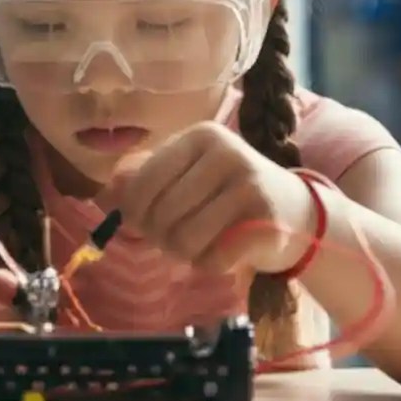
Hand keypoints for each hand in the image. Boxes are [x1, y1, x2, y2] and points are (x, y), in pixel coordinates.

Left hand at [111, 122, 315, 274]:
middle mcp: (227, 153)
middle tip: (175, 239)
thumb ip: (147, 178)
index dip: (133, 212)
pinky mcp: (266, 223)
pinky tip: (225, 253)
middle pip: (162, 215)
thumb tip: (103, 197)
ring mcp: (250, 186)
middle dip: (161, 237)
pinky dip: (211, 265)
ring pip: (185, 240)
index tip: (141, 224)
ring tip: (198, 245)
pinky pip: (213, 259)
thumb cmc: (228, 193)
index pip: (143, 182)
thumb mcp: (191, 172)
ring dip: (185, 254)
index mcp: (201, 135)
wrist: (297, 212)